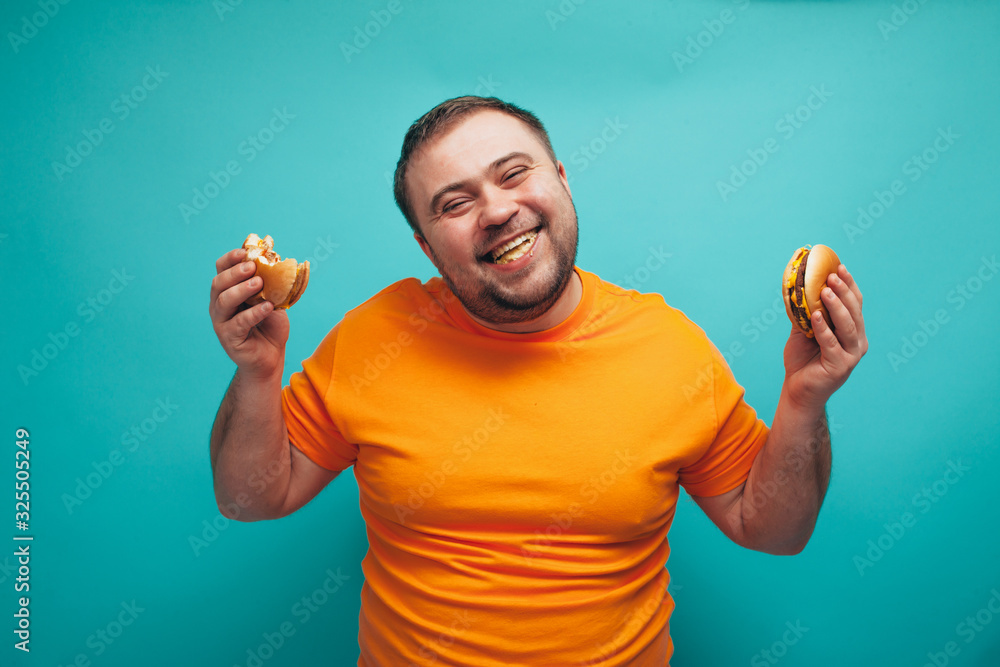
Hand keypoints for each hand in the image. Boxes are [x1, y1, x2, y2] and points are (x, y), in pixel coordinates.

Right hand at [209, 247, 288, 378]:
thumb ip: (270, 284)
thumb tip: (277, 261)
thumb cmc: (269, 325)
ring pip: (224, 301)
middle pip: (219, 283)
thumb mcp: (272, 299)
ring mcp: (221, 322)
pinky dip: (254, 313)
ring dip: (242, 290)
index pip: (221, 269)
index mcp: (227, 291)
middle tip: (253, 267)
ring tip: (259, 283)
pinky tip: (268, 307)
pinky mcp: (229, 338)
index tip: (245, 251)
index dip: (230, 258)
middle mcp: (219, 304)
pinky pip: (239, 323)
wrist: (271, 356)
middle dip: (235, 272)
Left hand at [782, 264, 866, 409]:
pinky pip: (831, 343)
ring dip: (836, 306)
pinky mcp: (840, 367)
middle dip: (844, 291)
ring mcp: (852, 356)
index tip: (839, 267)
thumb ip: (807, 312)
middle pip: (854, 311)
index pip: (855, 304)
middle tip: (831, 275)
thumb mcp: (804, 331)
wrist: (797, 390)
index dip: (849, 284)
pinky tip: (815, 315)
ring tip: (825, 290)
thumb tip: (798, 285)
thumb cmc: (802, 360)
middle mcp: (858, 342)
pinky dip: (823, 328)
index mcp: (853, 332)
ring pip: (847, 325)